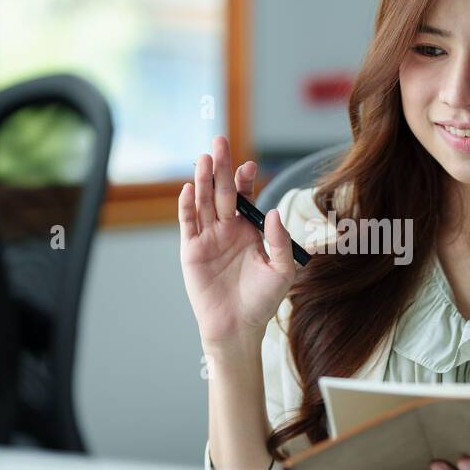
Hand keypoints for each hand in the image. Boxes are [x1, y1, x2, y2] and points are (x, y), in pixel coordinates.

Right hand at [178, 135, 297, 348]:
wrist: (238, 327)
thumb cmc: (262, 300)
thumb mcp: (282, 270)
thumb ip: (280, 241)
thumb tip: (275, 213)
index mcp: (249, 230)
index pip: (246, 197)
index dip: (245, 180)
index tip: (249, 166)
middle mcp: (227, 229)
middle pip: (223, 191)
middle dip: (222, 167)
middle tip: (220, 141)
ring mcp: (208, 238)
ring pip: (204, 202)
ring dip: (204, 179)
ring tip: (205, 158)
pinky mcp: (191, 251)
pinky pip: (188, 224)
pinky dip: (187, 206)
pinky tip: (190, 188)